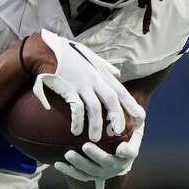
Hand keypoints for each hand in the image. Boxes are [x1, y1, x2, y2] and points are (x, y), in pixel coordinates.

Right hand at [29, 29, 145, 142]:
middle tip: (120, 133)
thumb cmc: (68, 53)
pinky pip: (75, 108)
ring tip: (95, 139)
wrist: (48, 50)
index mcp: (102, 73)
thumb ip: (105, 66)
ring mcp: (82, 84)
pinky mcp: (68, 89)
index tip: (140, 118)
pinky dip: (77, 120)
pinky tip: (76, 131)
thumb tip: (117, 72)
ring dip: (96, 124)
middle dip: (117, 117)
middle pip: (111, 99)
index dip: (132, 105)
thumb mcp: (90, 56)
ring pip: (94, 107)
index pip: (121, 91)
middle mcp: (95, 79)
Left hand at [53, 121, 143, 188]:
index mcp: (128, 152)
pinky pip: (78, 175)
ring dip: (79, 163)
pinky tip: (57, 164)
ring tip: (68, 154)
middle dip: (96, 155)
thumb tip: (138, 110)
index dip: (126, 152)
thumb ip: (134, 118)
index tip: (121, 148)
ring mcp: (103, 172)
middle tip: (86, 146)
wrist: (116, 152)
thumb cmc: (123, 131)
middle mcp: (117, 165)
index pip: (131, 152)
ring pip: (90, 171)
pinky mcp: (91, 176)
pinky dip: (67, 171)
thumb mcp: (132, 124)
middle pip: (107, 162)